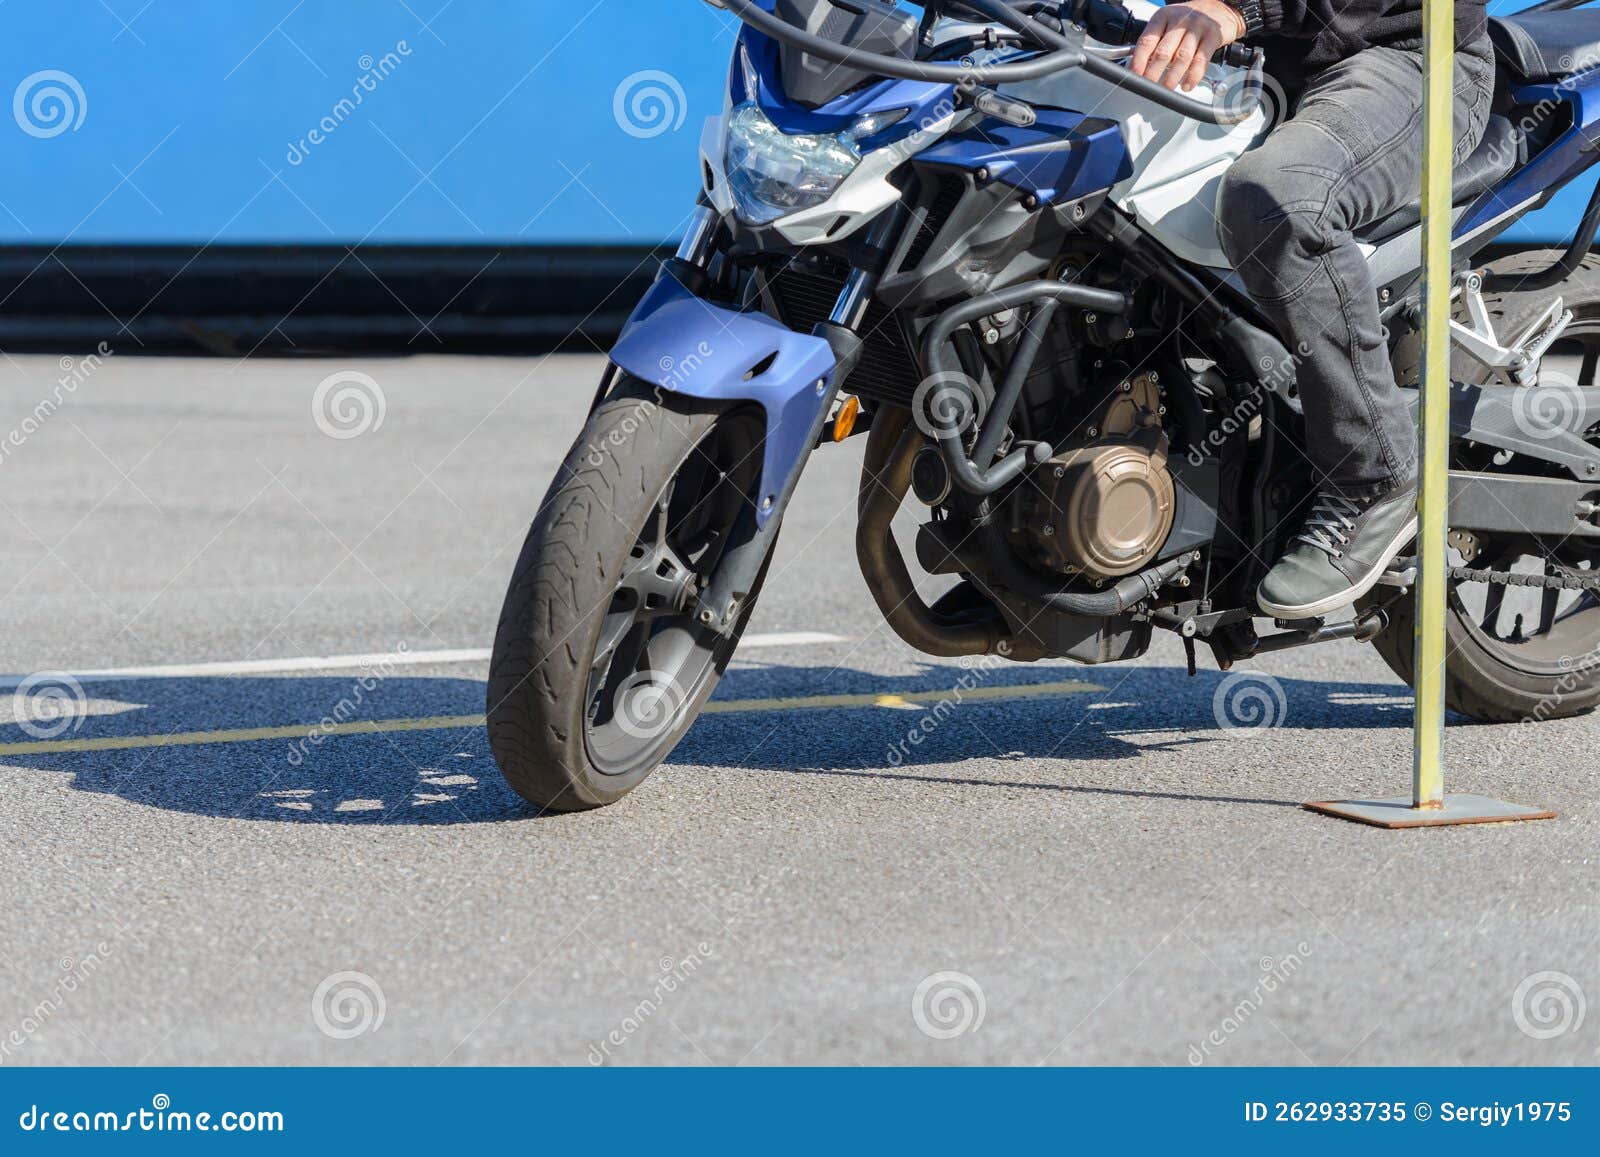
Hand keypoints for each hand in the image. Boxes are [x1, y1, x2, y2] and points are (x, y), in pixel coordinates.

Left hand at [1128, 1, 1245, 91]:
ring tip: (1166, 88)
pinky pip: (1201, 60)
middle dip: (1153, 74)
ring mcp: (1197, 27)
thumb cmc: (1188, 21)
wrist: (1218, 9)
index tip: (1134, 77)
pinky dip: (1193, 76)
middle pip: (1163, 52)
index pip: (1147, 41)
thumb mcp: (1167, 25)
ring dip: (1172, 78)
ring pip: (1182, 57)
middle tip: (1149, 87)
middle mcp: (1180, 20)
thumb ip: (1154, 43)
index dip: (1138, 61)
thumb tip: (1137, 69)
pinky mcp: (1213, 36)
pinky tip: (1187, 85)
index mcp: (1163, 17)